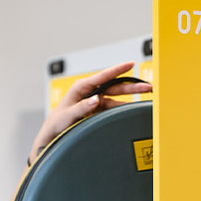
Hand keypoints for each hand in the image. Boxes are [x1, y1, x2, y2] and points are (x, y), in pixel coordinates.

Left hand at [28, 62, 151, 163]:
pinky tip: (133, 111)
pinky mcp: (99, 111)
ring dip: (130, 99)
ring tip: (145, 100)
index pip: (102, 77)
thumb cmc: (56, 123)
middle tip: (148, 86)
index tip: (130, 63)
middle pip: (115, 87)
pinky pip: (114, 108)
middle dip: (132, 86)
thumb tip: (95, 99)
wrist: (52, 136)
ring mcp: (96, 102)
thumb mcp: (67, 116)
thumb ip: (81, 107)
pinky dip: (124, 109)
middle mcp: (90, 92)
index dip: (117, 70)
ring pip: (117, 98)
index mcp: (81, 88)